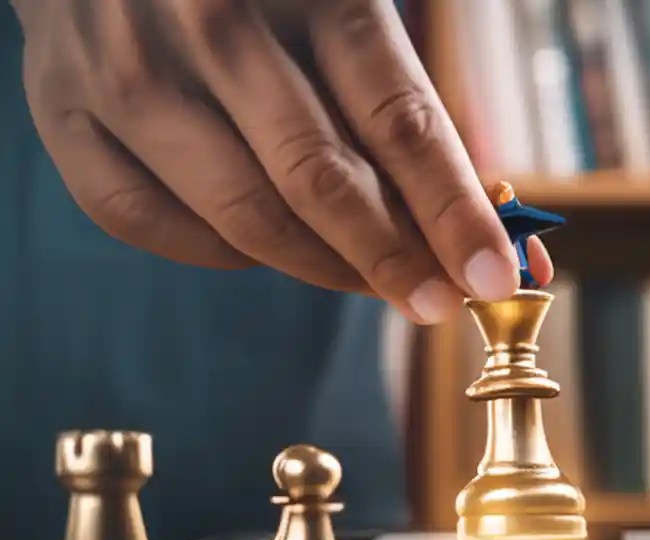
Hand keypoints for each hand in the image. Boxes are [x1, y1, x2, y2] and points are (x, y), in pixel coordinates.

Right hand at [11, 0, 552, 323]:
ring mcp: (124, 67)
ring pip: (242, 214)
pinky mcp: (60, 109)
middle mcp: (208, 20)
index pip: (397, 117)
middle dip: (393, 259)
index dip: (451, 208)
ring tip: (373, 284)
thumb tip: (462, 213)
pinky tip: (264, 249)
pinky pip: (146, 221)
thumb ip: (391, 95)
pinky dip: (218, 252)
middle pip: (319, 177)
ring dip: (322, 268)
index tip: (493, 274)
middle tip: (438, 303)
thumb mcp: (337, 1)